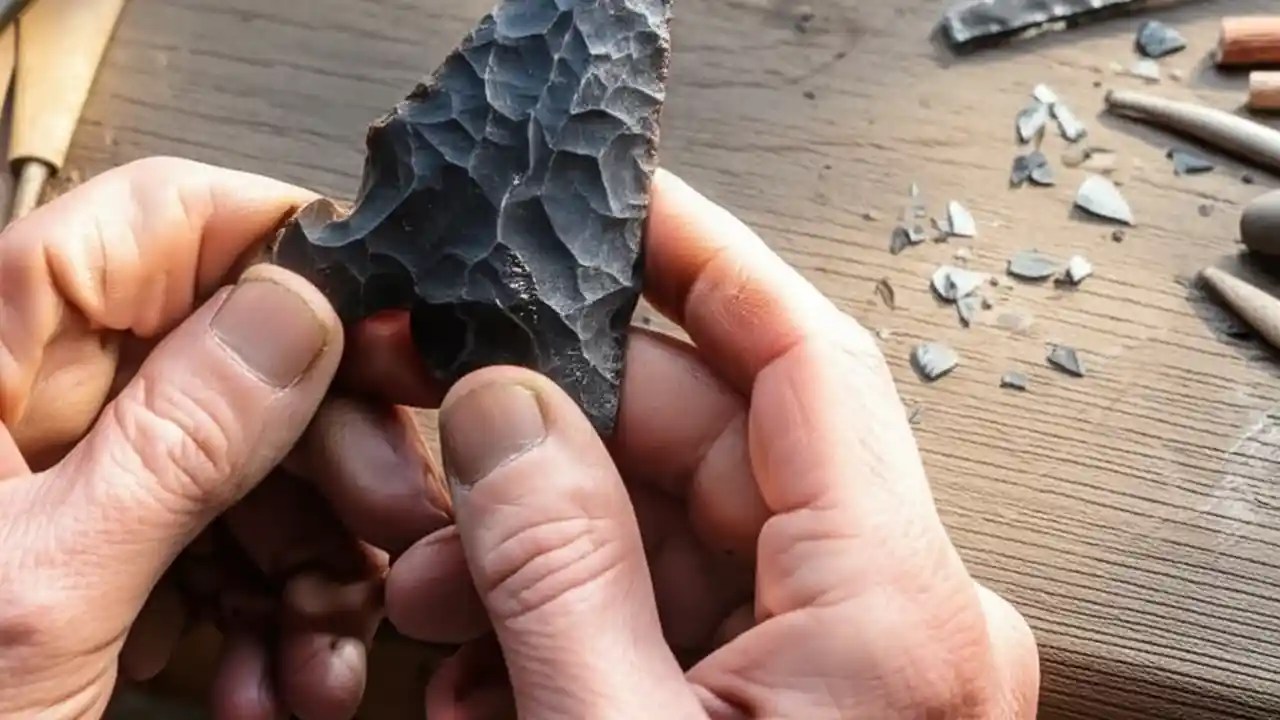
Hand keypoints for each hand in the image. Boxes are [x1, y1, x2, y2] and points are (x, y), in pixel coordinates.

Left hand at [0, 158, 450, 719]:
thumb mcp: (43, 589)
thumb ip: (176, 441)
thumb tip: (296, 314)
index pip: (170, 219)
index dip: (297, 258)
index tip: (393, 335)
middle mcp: (33, 394)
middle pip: (238, 352)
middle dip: (330, 448)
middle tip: (389, 519)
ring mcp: (73, 476)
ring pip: (251, 460)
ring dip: (313, 557)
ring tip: (322, 652)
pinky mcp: (101, 546)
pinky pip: (222, 540)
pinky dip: (269, 607)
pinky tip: (279, 674)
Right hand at [385, 170, 1041, 718]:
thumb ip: (559, 572)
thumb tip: (508, 418)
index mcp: (895, 618)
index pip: (806, 360)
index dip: (704, 261)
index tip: (622, 206)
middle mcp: (902, 627)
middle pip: (720, 447)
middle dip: (563, 448)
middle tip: (453, 447)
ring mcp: (861, 671)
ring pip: (686, 539)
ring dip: (548, 555)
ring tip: (443, 600)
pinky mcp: (814, 712)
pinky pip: (692, 620)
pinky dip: (584, 628)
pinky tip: (496, 672)